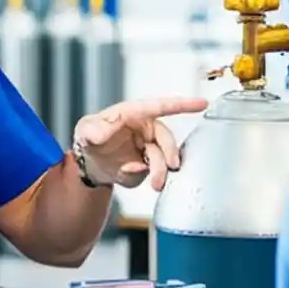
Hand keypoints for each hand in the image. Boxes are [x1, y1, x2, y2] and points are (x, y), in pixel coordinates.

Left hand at [74, 97, 207, 190]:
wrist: (90, 164)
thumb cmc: (90, 137)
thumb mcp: (86, 129)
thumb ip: (95, 129)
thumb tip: (105, 131)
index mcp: (134, 113)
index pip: (160, 106)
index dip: (182, 105)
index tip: (202, 104)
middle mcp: (146, 130)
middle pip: (166, 139)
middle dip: (170, 153)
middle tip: (171, 167)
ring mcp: (149, 149)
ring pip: (162, 159)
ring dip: (160, 171)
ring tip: (155, 184)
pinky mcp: (148, 166)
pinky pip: (149, 173)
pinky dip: (139, 177)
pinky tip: (125, 175)